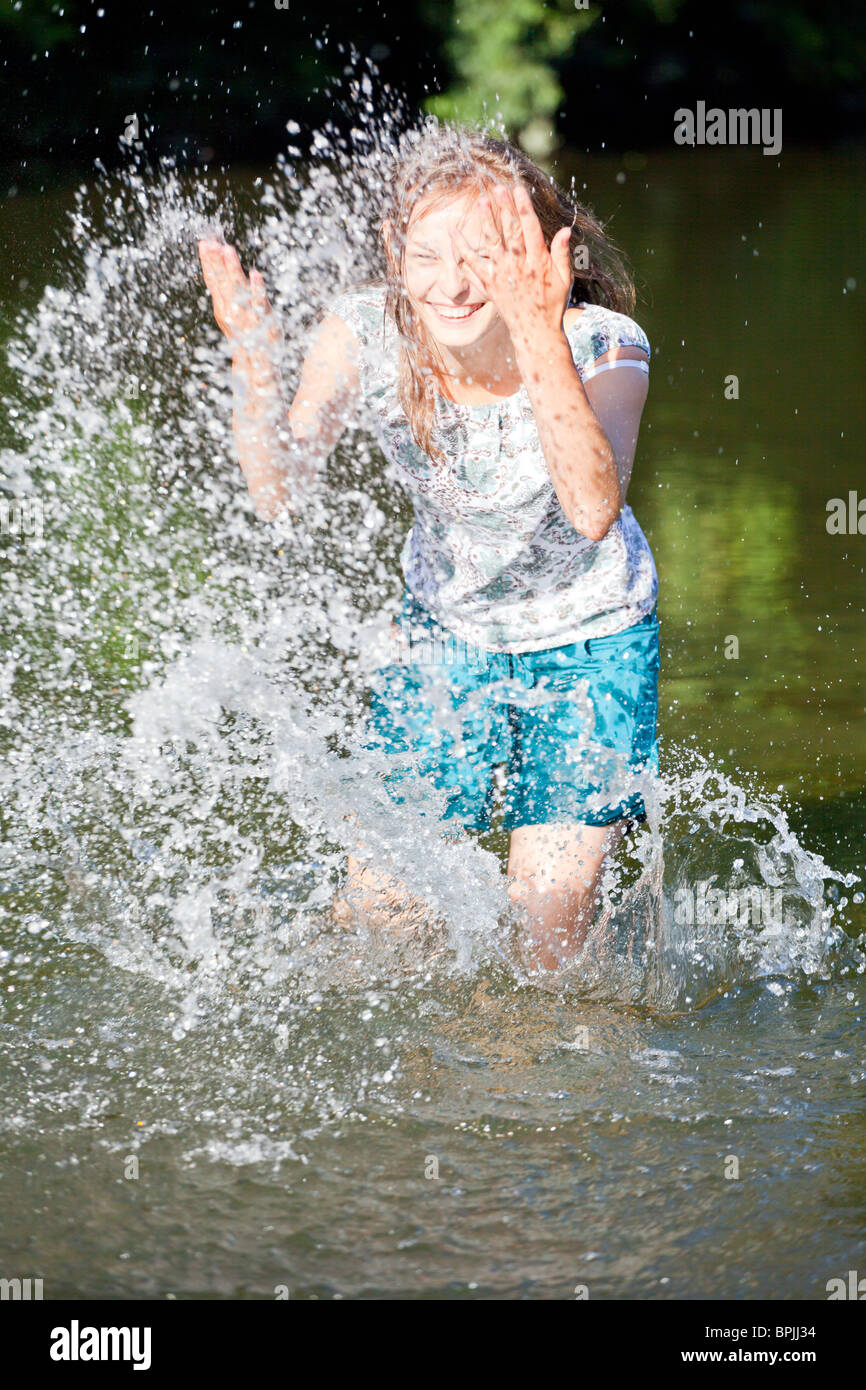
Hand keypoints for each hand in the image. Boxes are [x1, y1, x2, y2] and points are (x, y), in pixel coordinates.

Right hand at [198, 239, 281, 355]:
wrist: (256, 364)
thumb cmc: (246, 334)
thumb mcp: (230, 312)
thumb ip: (225, 290)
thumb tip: (219, 265)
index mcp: (222, 305)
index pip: (213, 279)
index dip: (208, 261)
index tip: (204, 242)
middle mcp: (231, 309)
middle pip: (221, 281)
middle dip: (215, 261)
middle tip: (210, 242)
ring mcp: (245, 314)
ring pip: (237, 288)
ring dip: (232, 269)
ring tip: (228, 251)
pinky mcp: (262, 318)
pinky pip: (258, 302)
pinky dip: (256, 288)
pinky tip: (255, 274)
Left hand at [450, 183, 572, 340]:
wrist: (535, 333)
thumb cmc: (552, 305)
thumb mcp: (565, 279)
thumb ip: (562, 254)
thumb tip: (565, 229)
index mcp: (539, 262)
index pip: (531, 229)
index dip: (524, 208)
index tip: (518, 190)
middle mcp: (519, 266)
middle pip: (511, 232)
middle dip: (504, 209)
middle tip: (497, 188)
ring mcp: (503, 275)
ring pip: (493, 243)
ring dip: (486, 221)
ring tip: (481, 201)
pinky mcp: (490, 285)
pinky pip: (473, 265)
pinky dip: (462, 249)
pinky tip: (453, 233)